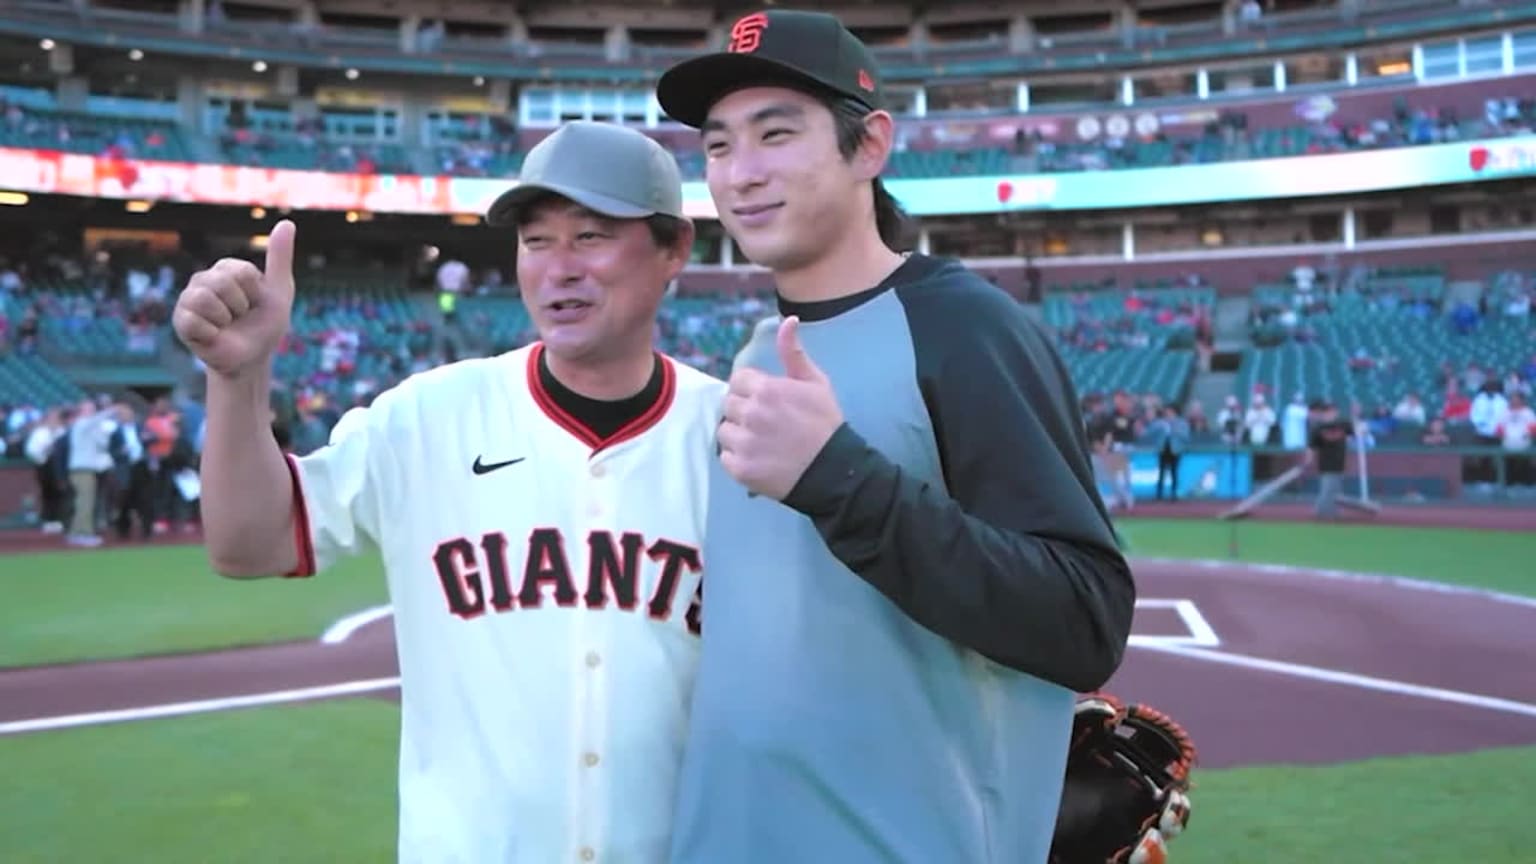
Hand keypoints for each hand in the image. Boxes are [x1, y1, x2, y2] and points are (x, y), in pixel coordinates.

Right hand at [172, 220, 296, 378]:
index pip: (241, 271)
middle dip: (240, 306)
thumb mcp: (280, 291)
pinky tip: (214, 336)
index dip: (254, 292)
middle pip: (221, 282)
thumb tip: (287, 222)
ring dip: (224, 319)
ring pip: (204, 299)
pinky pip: (192, 321)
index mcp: (226, 269)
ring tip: (226, 325)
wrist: (253, 358)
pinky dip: (211, 333)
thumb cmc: (265, 324)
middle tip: (240, 316)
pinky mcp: (180, 321)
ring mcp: (189, 299)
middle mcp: (204, 279)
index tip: (255, 303)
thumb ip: (280, 258)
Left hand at [717, 316, 843, 500]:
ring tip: (763, 442)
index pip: (738, 380)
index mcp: (766, 389)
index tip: (768, 402)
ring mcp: (744, 443)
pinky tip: (759, 458)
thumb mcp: (816, 383)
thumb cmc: (825, 424)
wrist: (834, 470)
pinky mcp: (740, 468)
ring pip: (724, 430)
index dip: (751, 389)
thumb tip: (789, 320)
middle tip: (767, 423)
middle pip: (729, 404)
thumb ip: (794, 353)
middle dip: (744, 411)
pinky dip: (738, 458)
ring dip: (738, 435)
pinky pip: (725, 457)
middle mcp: (751, 414)